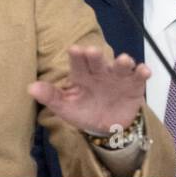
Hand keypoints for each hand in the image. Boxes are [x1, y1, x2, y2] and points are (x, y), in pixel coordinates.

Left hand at [29, 45, 149, 135]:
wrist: (107, 126)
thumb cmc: (84, 112)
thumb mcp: (65, 108)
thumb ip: (51, 96)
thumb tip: (30, 87)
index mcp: (82, 76)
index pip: (78, 63)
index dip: (77, 56)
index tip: (74, 50)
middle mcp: (101, 73)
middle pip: (99, 61)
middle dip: (97, 56)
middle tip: (92, 51)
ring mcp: (119, 78)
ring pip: (121, 66)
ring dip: (123, 62)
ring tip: (124, 60)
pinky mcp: (134, 86)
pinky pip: (139, 77)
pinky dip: (142, 73)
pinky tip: (144, 71)